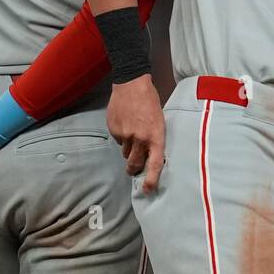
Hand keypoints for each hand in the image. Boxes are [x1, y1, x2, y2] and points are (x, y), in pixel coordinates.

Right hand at [108, 73, 165, 192]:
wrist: (131, 84)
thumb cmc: (150, 101)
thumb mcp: (160, 120)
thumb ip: (154, 138)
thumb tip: (150, 153)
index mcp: (156, 136)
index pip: (155, 163)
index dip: (151, 179)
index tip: (148, 190)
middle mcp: (140, 138)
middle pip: (134, 163)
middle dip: (134, 169)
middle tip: (133, 170)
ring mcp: (125, 135)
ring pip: (125, 152)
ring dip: (129, 148)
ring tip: (133, 133)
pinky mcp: (113, 129)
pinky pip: (118, 140)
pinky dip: (121, 136)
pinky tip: (125, 123)